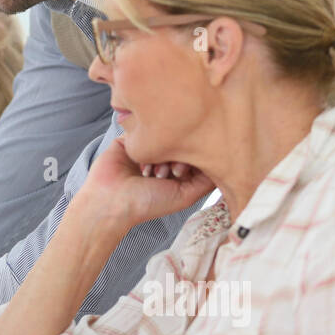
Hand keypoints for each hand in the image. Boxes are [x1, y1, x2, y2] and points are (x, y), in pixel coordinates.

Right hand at [71, 135, 214, 233]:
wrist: (112, 201)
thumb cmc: (147, 203)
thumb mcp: (185, 195)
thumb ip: (206, 180)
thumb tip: (222, 161)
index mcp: (176, 172)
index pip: (194, 154)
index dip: (194, 159)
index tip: (183, 173)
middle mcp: (162, 158)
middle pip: (180, 143)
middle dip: (178, 157)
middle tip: (171, 172)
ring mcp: (146, 148)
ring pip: (163, 137)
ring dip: (161, 155)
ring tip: (154, 173)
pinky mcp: (128, 139)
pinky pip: (143, 131)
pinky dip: (146, 145)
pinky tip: (142, 165)